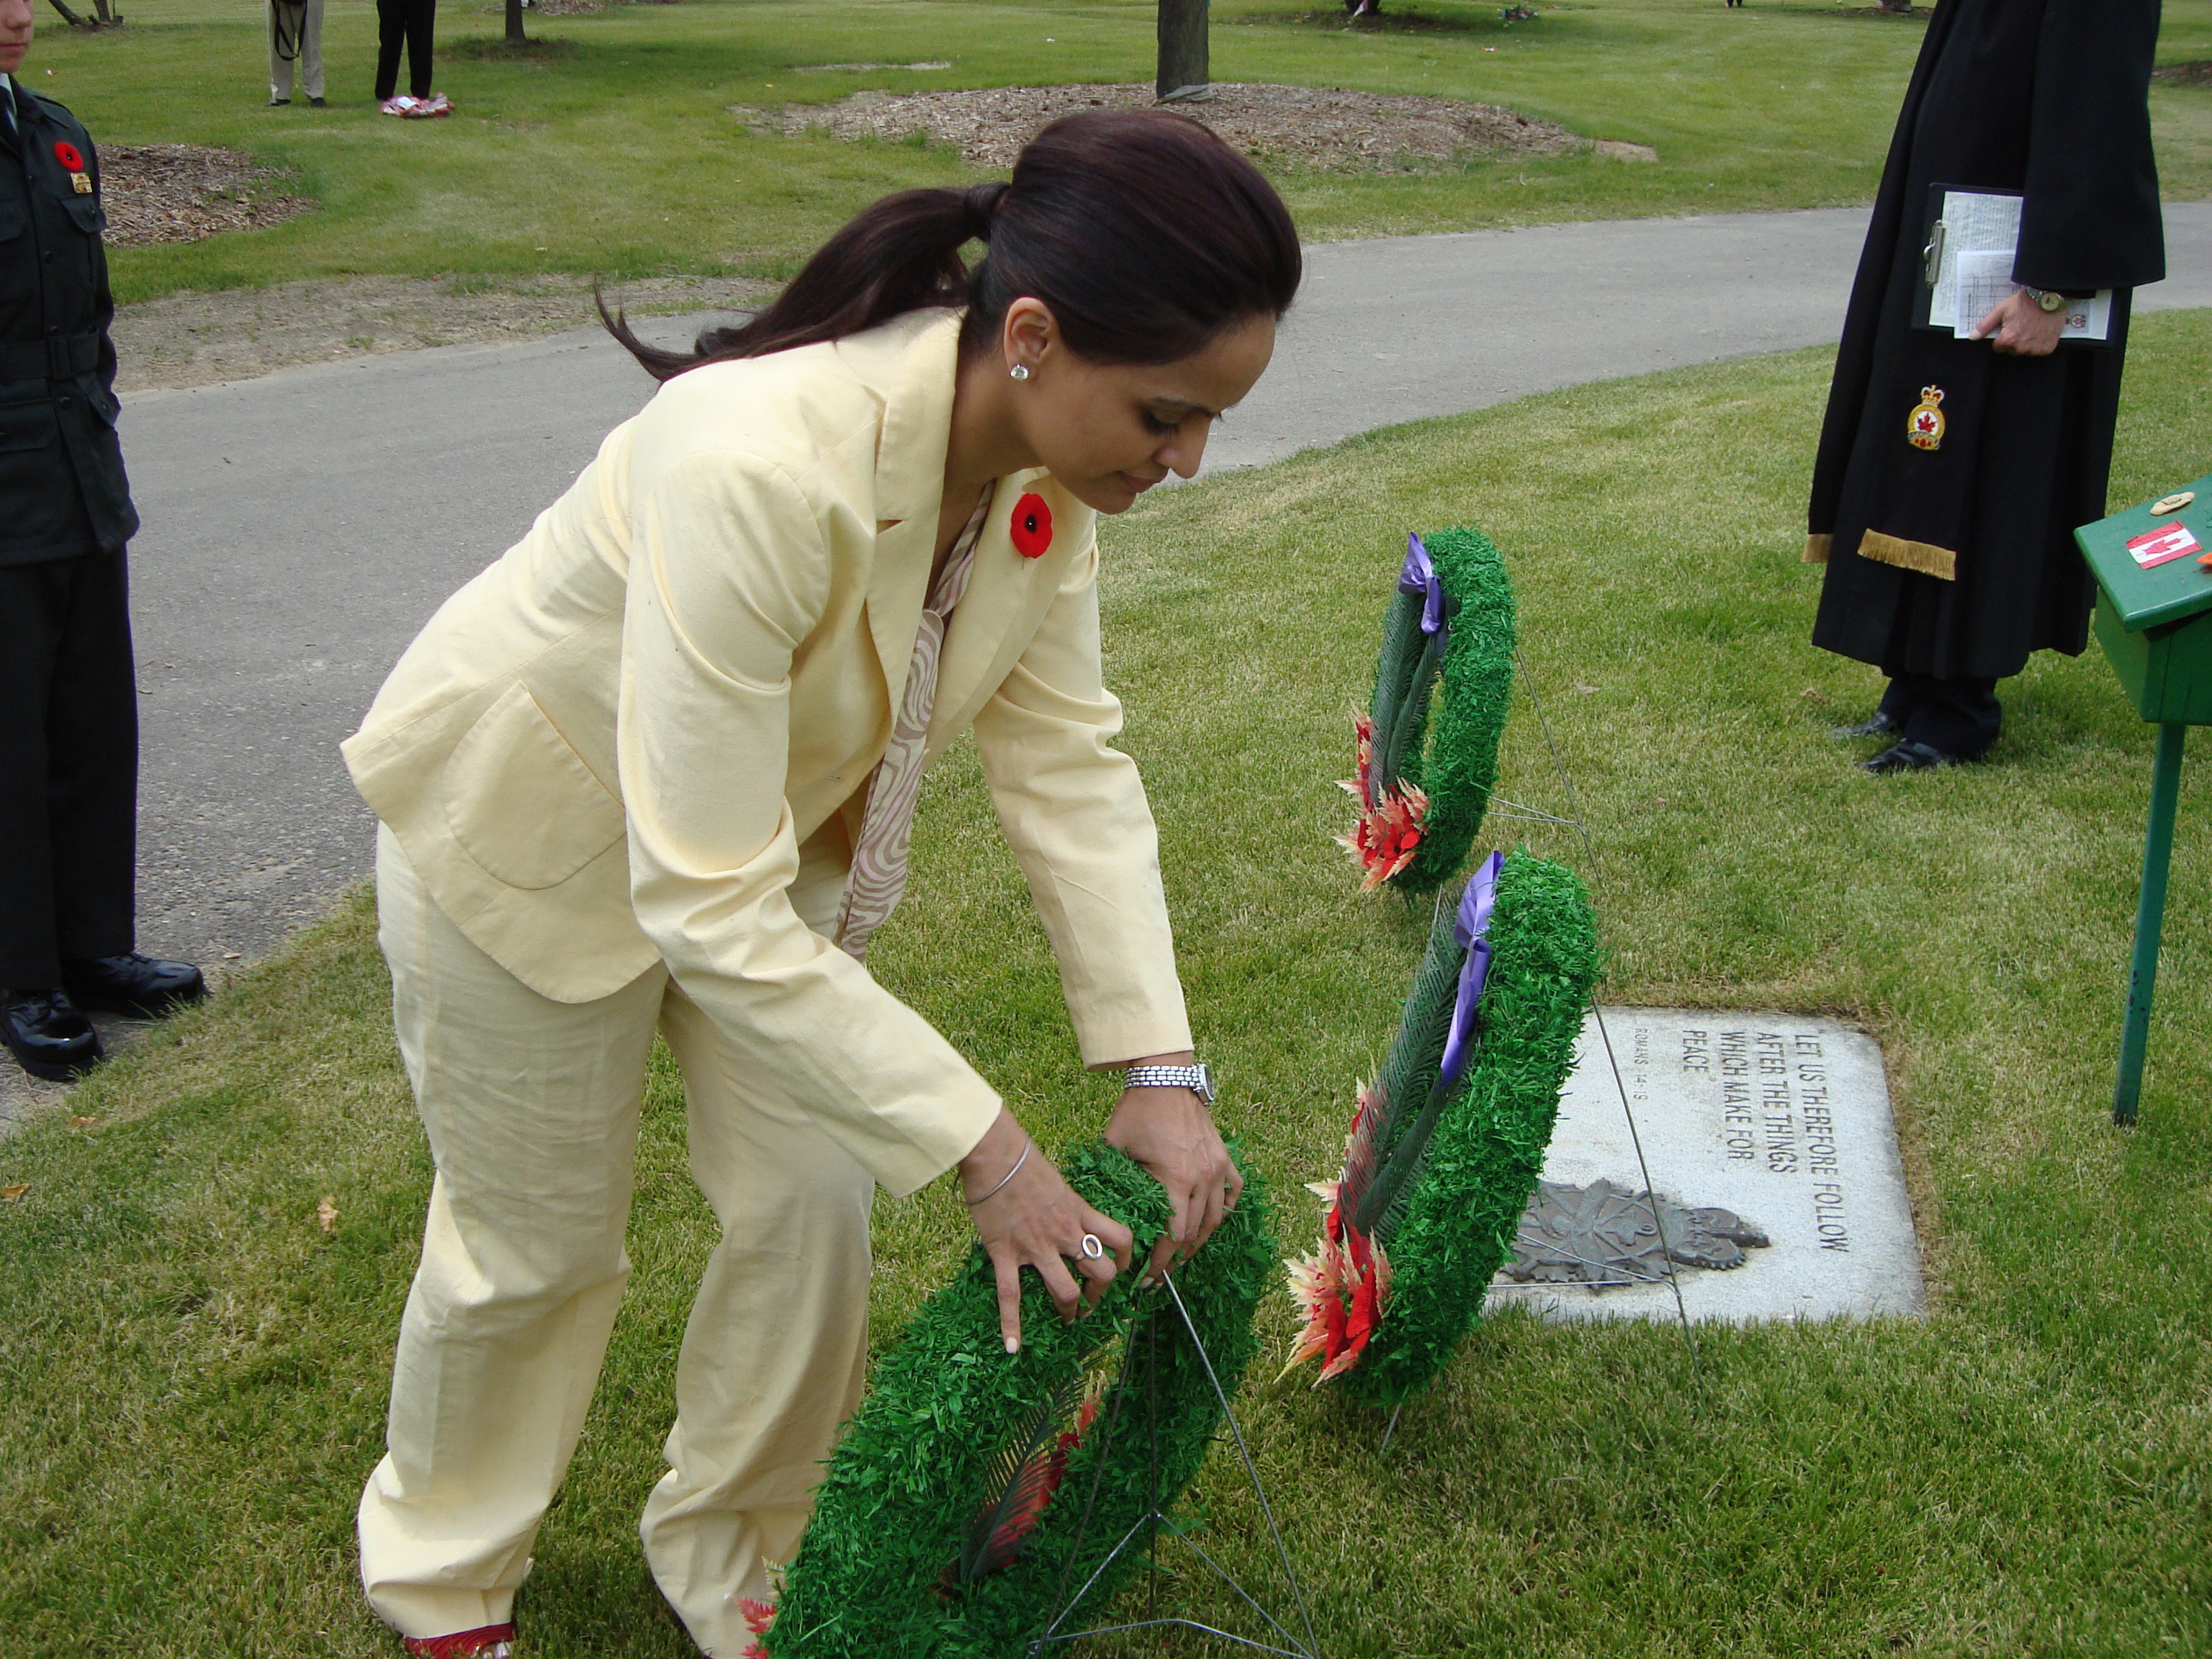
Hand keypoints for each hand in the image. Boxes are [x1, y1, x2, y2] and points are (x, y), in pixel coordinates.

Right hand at [960, 1108, 1132, 1353]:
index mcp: (1080, 1212)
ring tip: (1066, 1320)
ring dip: (1069, 1311)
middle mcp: (1065, 1233)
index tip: (1121, 1269)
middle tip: (1090, 1301)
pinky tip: (1012, 1347)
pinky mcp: (1007, 1253)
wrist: (995, 1154)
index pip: (1121, 1239)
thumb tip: (1062, 1213)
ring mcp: (1037, 1247)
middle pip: (1101, 1274)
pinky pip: (1011, 1296)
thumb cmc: (1022, 1161)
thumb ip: (1065, 1204)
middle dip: (1099, 1294)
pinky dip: (1011, 1325)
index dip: (1127, 1259)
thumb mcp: (1057, 1182)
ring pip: (1066, 1291)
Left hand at [1102, 1052, 1242, 1282]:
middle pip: (1194, 1232)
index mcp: (1174, 1179)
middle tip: (1162, 1272)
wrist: (1165, 1077)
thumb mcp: (1116, 1146)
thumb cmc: (1137, 1111)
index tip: (1149, 1277)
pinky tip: (1213, 1220)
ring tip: (1185, 1254)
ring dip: (1200, 1240)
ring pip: (1215, 1217)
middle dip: (1178, 1256)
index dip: (1162, 1260)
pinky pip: (1233, 1191)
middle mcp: (1201, 1177)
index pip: (1172, 1234)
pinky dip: (1224, 1209)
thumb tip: (1092, 1208)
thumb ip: (1110, 1178)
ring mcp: (1216, 1167)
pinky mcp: (1224, 1157)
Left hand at [1972, 289, 2066, 355]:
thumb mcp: (2001, 310)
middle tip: (2021, 326)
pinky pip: (2039, 351)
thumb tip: (1973, 337)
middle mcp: (2021, 347)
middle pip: (2011, 351)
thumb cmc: (2025, 302)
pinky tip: (2040, 331)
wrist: (2049, 297)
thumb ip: (1985, 325)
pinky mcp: (2047, 348)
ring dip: (2026, 343)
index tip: (2008, 328)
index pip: (1998, 347)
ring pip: (2025, 352)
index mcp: (2008, 339)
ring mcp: (2035, 349)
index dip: (2002, 337)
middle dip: (2013, 341)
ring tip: (2031, 327)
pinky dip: (2039, 343)